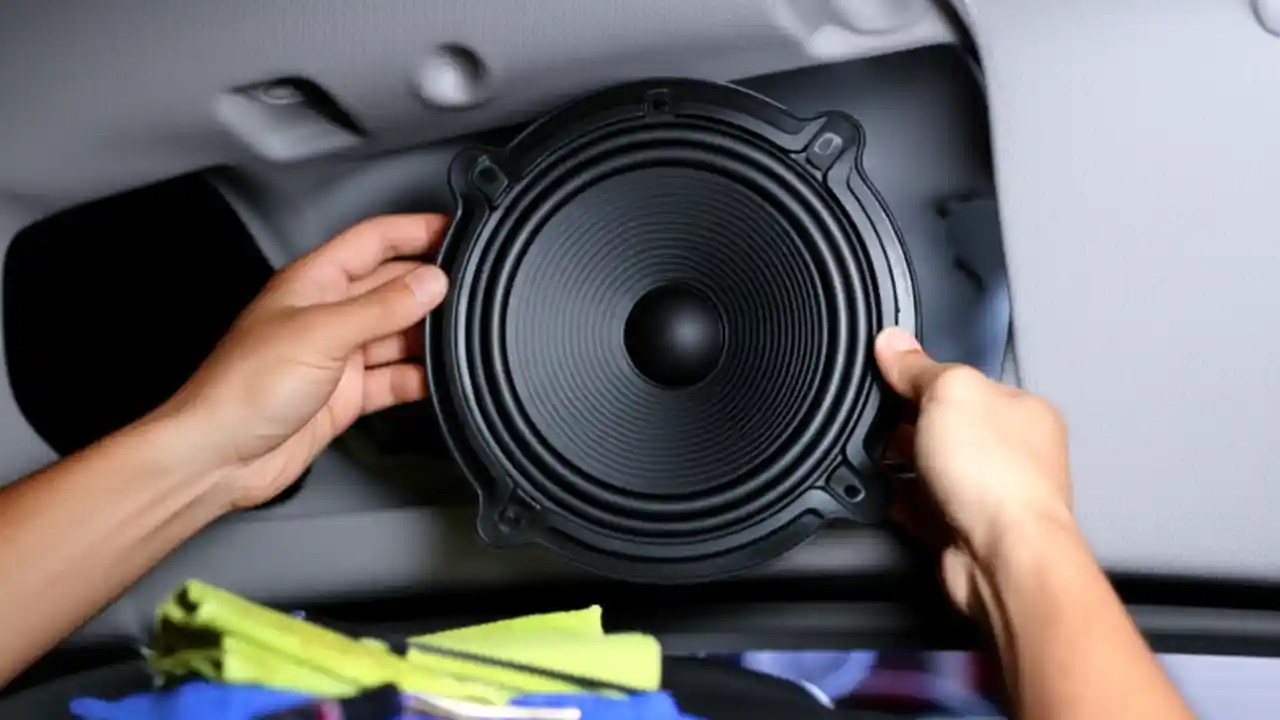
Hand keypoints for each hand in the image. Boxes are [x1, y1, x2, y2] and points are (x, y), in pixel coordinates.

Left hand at [162, 214, 449, 508]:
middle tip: (473, 291)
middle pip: (391, 286)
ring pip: (397, 334)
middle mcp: (328, 313)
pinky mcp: (345, 395)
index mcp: (313, 282)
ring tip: (465, 335)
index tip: (457, 231)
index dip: (415, 230)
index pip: (374, 240)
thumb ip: (381, 308)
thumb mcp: (321, 335)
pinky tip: (441, 378)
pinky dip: (418, 378)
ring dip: (428, 335)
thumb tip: (431, 282)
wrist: (218, 456)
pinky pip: (394, 378)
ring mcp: (338, 355)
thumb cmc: (243, 388)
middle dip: (429, 286)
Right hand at [873, 327, 1073, 612]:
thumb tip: (891, 341)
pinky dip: (893, 496)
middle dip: (907, 420)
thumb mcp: (950, 392)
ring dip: (897, 459)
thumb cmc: (993, 469)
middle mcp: (1010, 451)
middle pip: (945, 424)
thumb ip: (918, 367)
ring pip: (929, 466)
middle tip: (872, 415)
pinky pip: (916, 504)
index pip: (967, 383)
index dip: (925, 377)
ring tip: (865, 450)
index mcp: (1021, 410)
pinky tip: (871, 487)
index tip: (888, 375)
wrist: (1001, 556)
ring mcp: (986, 493)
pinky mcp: (958, 528)